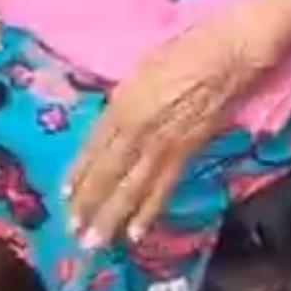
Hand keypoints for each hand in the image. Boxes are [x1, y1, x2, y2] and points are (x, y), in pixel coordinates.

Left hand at [66, 0, 290, 246]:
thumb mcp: (139, 70)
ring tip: (94, 241)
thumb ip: (123, 103)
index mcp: (122, 104)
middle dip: (89, 203)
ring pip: (131, 187)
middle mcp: (137, 130)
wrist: (226, 54)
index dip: (79, 172)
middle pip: (107, 172)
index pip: (93, 147)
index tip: (64, 194)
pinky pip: (163, 187)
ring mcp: (162, 145)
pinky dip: (149, 211)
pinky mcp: (187, 153)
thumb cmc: (182, 49)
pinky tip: (136, 232)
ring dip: (111, 216)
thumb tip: (112, 126)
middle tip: (73, 231)